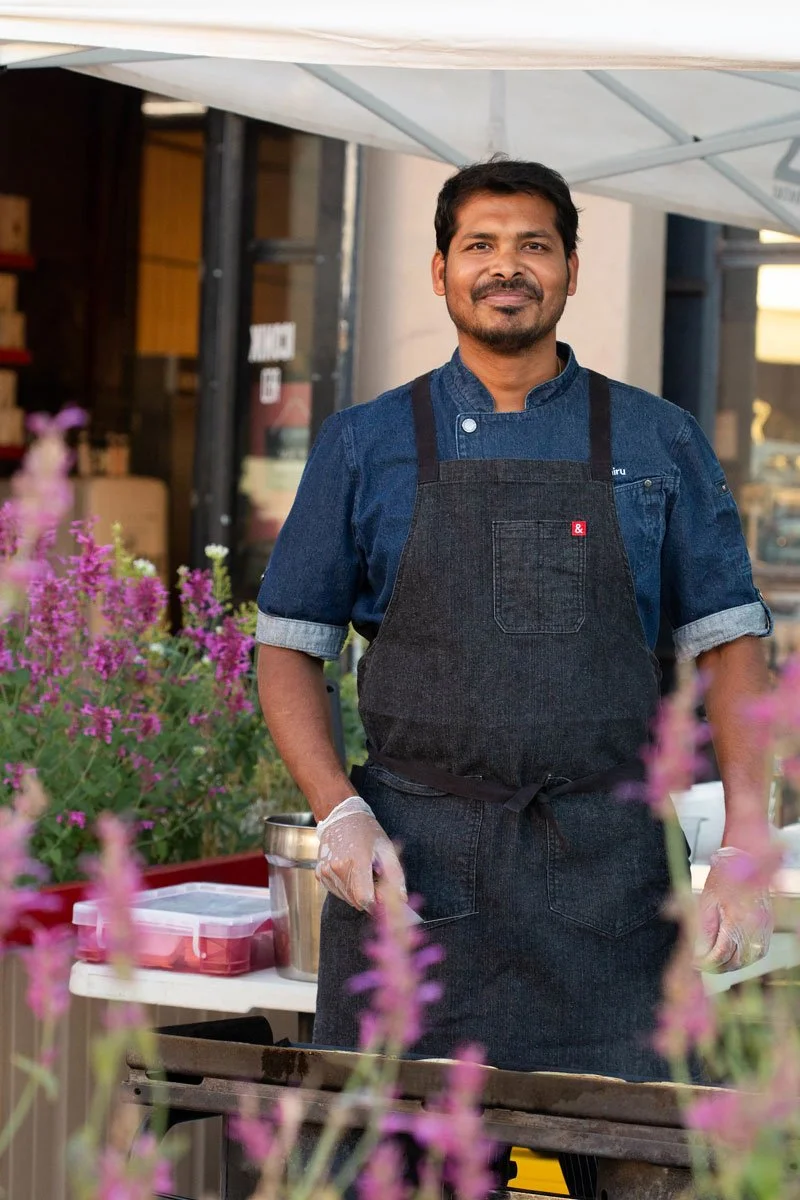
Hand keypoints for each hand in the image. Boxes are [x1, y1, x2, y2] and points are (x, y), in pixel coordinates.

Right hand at [315, 796, 406, 910]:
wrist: (341, 816)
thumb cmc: (367, 831)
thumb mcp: (386, 848)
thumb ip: (396, 876)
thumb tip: (402, 899)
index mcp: (357, 860)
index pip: (364, 898)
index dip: (375, 903)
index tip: (382, 899)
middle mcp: (338, 867)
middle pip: (355, 900)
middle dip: (368, 897)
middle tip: (374, 881)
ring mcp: (326, 870)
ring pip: (345, 897)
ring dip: (356, 893)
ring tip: (362, 874)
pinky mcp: (320, 872)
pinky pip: (336, 891)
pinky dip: (345, 888)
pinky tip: (351, 873)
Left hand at [696, 847, 772, 972]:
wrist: (744, 860)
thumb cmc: (722, 878)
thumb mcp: (706, 900)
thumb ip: (703, 928)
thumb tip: (697, 951)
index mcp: (736, 918)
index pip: (721, 952)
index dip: (706, 961)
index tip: (695, 963)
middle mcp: (753, 926)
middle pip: (735, 960)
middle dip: (716, 966)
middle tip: (701, 965)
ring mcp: (763, 928)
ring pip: (747, 959)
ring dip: (730, 965)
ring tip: (714, 963)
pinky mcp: (768, 927)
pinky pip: (757, 952)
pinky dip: (744, 958)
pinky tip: (731, 956)